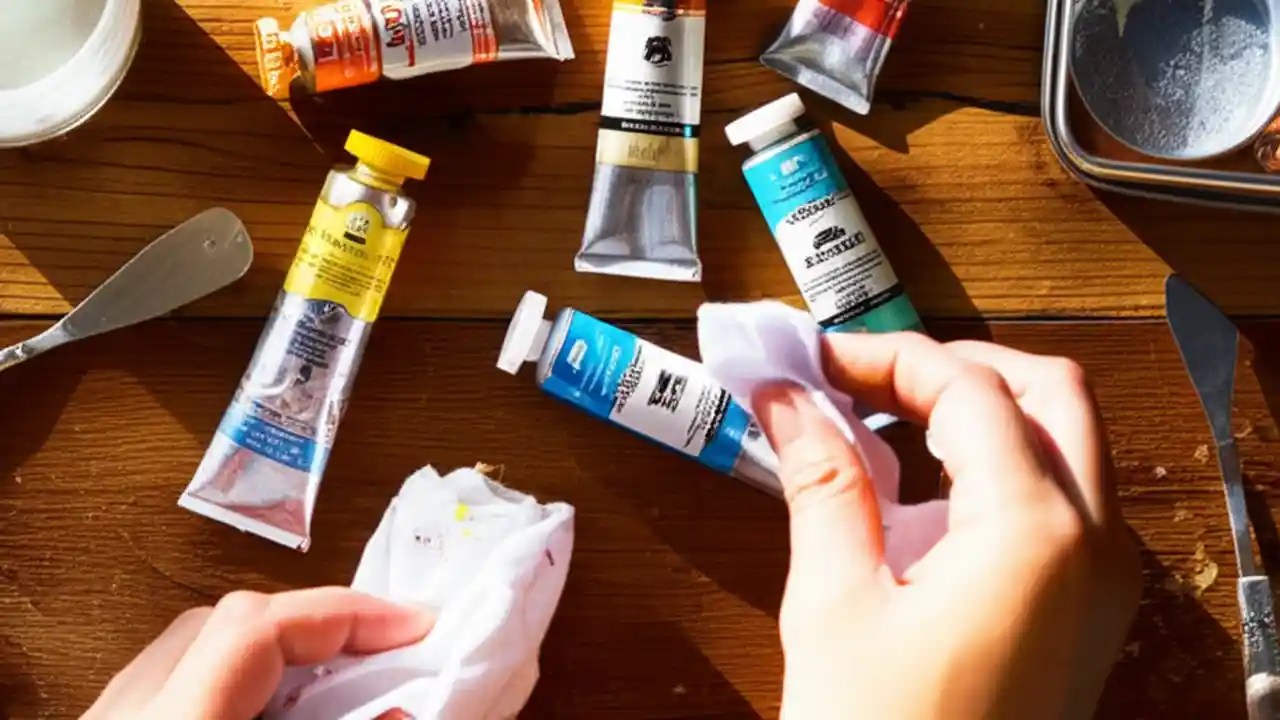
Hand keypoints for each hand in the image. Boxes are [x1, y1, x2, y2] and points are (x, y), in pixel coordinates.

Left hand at [83, 587, 433, 719]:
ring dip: (286, 647)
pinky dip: (245, 676)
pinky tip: (282, 704)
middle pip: (234, 620)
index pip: (258, 628)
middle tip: (391, 647)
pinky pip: (184, 677)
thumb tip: (405, 711)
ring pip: (202, 643)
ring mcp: (116, 714)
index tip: (414, 625)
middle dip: (325, 623)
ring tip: (344, 674)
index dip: (346, 613)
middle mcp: (133, 709)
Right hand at [753, 333, 1140, 719]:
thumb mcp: (835, 603)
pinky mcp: (1088, 614)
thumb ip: (821, 481)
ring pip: (1068, 442)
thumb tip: (787, 398)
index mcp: (1034, 531)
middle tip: (867, 378)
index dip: (887, 359)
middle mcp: (1095, 544)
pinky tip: (924, 493)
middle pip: (1049, 393)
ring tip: (887, 423)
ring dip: (984, 412)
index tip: (816, 363)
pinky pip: (1065, 502)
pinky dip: (1003, 466)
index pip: (969, 390)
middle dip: (957, 366)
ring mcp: (1104, 582)